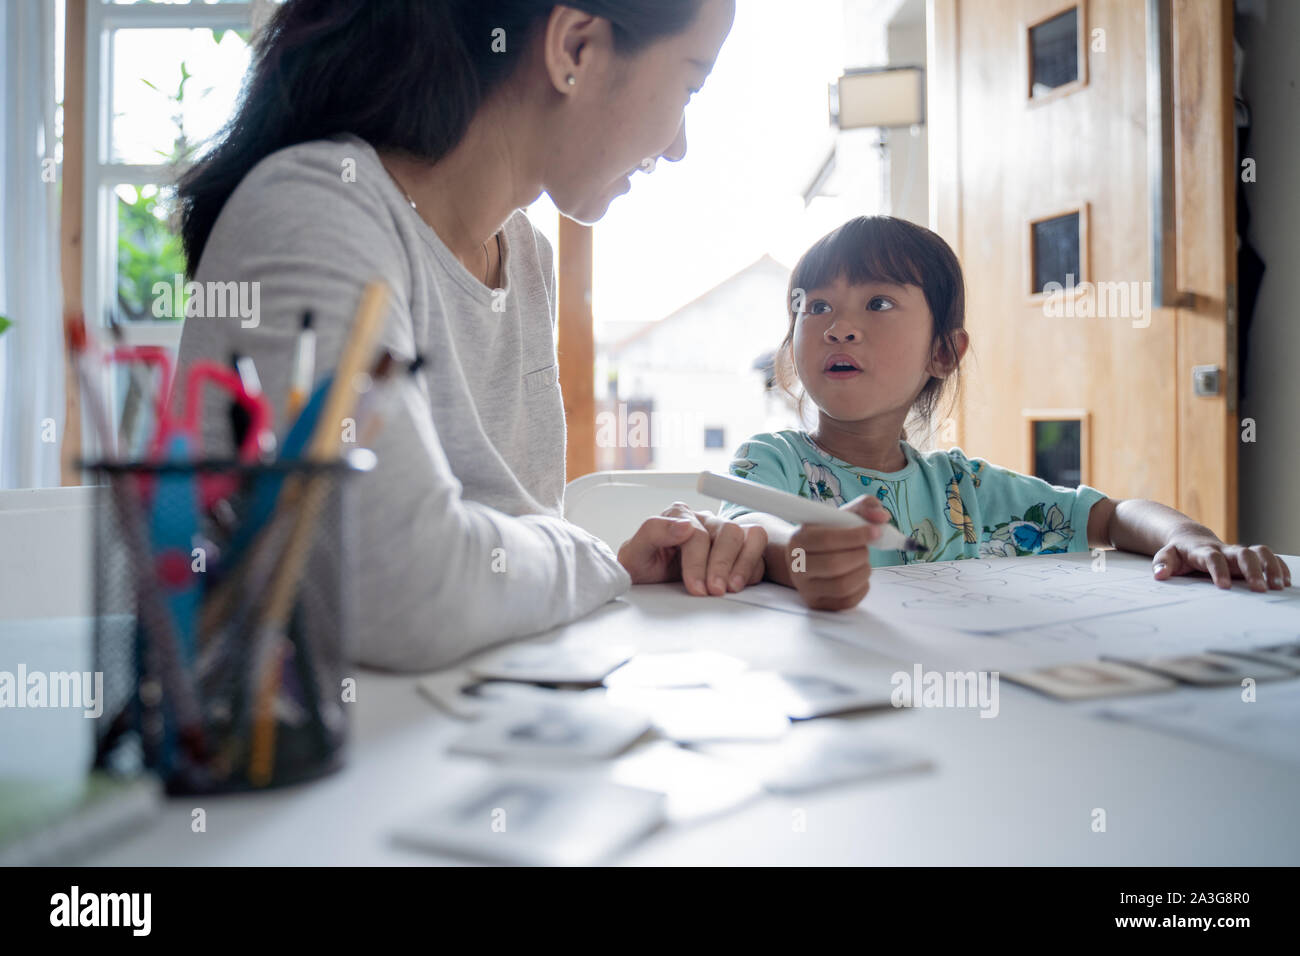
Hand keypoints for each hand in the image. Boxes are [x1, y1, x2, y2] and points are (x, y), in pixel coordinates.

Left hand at [617, 501, 767, 595]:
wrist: (646, 583)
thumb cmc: (641, 566)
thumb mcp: (634, 553)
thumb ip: (653, 532)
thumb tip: (684, 526)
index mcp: (679, 516)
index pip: (697, 532)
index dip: (697, 562)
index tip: (696, 587)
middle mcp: (705, 521)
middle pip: (728, 531)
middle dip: (722, 564)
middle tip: (714, 591)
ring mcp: (723, 534)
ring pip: (749, 535)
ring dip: (743, 563)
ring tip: (731, 588)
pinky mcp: (738, 550)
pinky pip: (758, 551)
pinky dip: (752, 569)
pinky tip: (737, 585)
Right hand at [786, 496, 892, 609]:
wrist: (808, 559)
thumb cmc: (828, 535)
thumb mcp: (841, 515)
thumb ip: (864, 508)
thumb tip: (881, 517)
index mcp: (798, 539)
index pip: (826, 540)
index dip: (855, 536)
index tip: (875, 532)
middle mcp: (796, 565)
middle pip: (834, 564)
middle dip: (860, 555)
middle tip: (866, 549)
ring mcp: (805, 588)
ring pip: (842, 586)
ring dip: (863, 571)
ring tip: (863, 562)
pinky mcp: (817, 604)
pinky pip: (847, 601)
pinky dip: (861, 587)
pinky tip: (858, 575)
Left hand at [1152, 532, 1291, 590]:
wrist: (1190, 539)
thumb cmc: (1179, 553)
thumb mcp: (1166, 557)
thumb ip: (1162, 564)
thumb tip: (1159, 575)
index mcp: (1203, 551)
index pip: (1212, 558)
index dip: (1219, 571)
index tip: (1224, 587)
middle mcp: (1224, 550)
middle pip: (1242, 553)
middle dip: (1253, 570)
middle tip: (1260, 589)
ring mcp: (1238, 553)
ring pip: (1260, 552)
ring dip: (1271, 567)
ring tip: (1279, 586)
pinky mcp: (1248, 557)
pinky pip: (1269, 557)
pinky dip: (1279, 566)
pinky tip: (1285, 582)